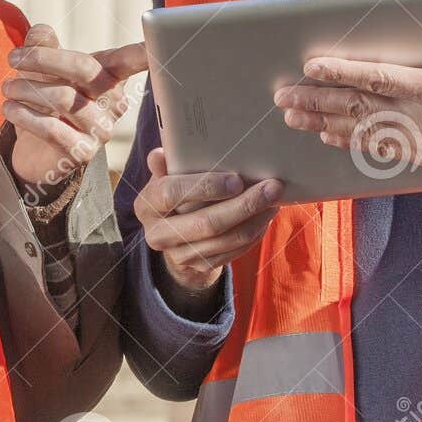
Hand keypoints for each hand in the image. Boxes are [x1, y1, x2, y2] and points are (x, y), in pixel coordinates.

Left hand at [3, 25, 146, 188]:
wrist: (34, 148)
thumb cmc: (44, 98)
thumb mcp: (42, 66)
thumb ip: (43, 44)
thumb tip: (40, 32)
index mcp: (110, 74)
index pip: (134, 58)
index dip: (146, 49)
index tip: (156, 40)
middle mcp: (113, 101)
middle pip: (84, 68)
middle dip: (43, 58)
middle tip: (13, 58)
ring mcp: (102, 129)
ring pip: (63, 98)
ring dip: (26, 89)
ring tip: (7, 88)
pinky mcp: (83, 152)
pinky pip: (52, 129)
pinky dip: (24, 115)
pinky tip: (9, 108)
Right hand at [132, 147, 283, 291]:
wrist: (172, 231)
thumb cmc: (174, 191)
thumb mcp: (166, 175)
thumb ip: (166, 164)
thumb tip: (159, 155)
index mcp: (146, 205)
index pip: (171, 194)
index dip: (204, 186)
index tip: (236, 180)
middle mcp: (158, 234)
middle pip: (206, 223)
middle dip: (244, 204)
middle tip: (272, 187)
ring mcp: (178, 255)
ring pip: (226, 240)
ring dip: (256, 219)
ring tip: (275, 200)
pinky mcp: (199, 267)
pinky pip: (234, 252)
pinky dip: (254, 233)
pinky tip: (265, 216)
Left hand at [273, 0, 421, 205]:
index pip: (382, 78)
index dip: (343, 72)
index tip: (312, 65)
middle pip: (360, 107)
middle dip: (317, 100)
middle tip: (283, 94)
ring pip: (362, 131)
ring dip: (323, 121)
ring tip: (291, 115)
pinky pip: (378, 150)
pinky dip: (349, 141)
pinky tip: (326, 135)